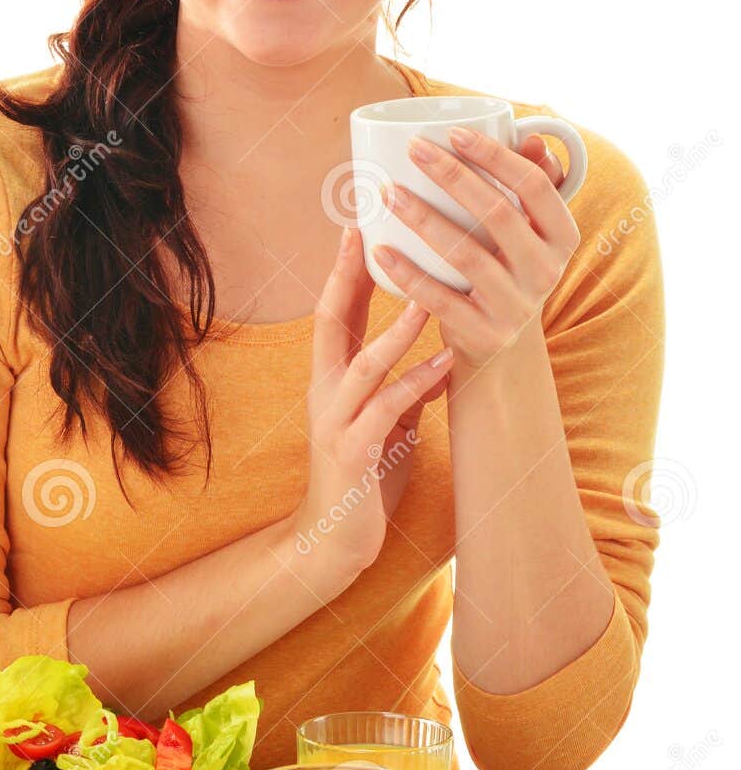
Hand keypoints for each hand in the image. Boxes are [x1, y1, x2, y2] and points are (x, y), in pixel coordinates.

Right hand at [286, 225, 452, 584]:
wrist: (331, 543)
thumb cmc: (361, 482)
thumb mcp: (385, 427)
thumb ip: (402, 392)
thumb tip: (436, 362)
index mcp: (330, 382)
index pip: (333, 315)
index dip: (344, 271)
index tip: (358, 226)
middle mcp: (325, 393)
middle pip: (330, 323)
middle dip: (348, 278)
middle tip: (367, 232)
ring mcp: (335, 422)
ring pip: (362, 364)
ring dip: (394, 329)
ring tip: (424, 297)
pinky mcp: (353, 453)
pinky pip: (387, 411)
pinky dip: (415, 384)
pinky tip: (444, 365)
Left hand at [372, 130, 580, 370]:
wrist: (501, 345)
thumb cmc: (506, 269)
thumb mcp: (528, 232)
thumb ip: (530, 185)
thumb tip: (531, 135)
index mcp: (562, 237)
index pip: (535, 186)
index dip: (496, 156)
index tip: (454, 132)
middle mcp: (547, 271)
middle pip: (499, 214)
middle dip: (452, 176)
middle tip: (413, 149)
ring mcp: (517, 306)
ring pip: (466, 255)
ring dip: (423, 219)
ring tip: (389, 192)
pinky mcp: (485, 335)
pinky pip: (440, 300)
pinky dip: (408, 273)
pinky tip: (380, 249)